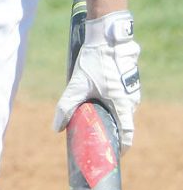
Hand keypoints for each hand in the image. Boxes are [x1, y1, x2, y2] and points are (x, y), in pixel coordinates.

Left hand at [53, 10, 140, 151]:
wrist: (106, 35)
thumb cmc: (95, 60)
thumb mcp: (77, 84)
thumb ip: (66, 105)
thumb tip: (56, 127)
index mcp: (123, 104)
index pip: (127, 134)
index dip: (120, 147)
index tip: (111, 154)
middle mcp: (132, 99)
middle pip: (124, 122)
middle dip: (111, 130)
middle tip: (97, 136)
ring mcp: (132, 88)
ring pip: (123, 108)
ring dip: (111, 114)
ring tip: (95, 118)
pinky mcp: (128, 79)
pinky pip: (122, 97)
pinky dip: (112, 102)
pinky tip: (98, 99)